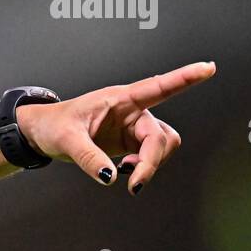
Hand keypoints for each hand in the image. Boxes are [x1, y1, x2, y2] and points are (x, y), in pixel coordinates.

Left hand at [15, 61, 216, 194]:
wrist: (42, 133)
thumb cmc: (52, 125)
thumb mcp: (66, 140)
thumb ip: (88, 158)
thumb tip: (110, 177)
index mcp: (119, 99)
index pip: (158, 87)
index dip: (185, 78)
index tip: (209, 67)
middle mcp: (133, 111)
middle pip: (162, 135)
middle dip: (153, 161)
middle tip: (134, 183)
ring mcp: (134, 127)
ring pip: (163, 145)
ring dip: (151, 164)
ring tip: (126, 173)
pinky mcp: (131, 142)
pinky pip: (152, 156)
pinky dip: (144, 168)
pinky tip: (123, 172)